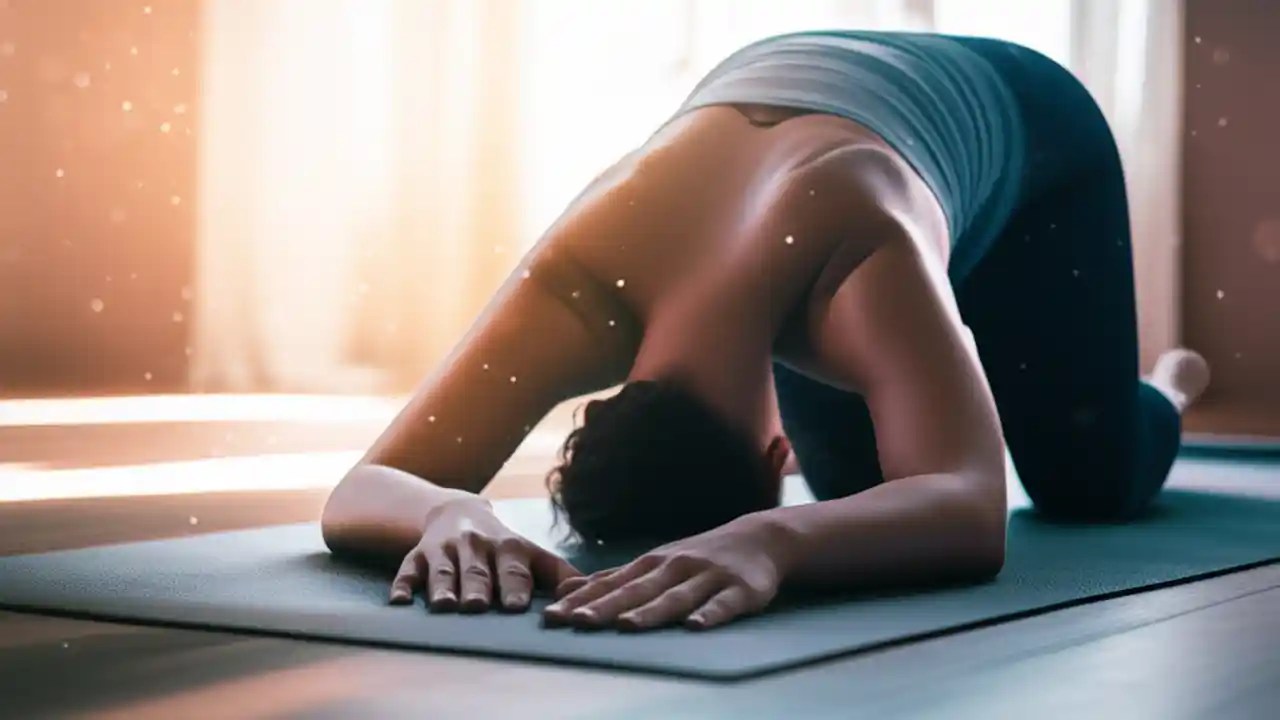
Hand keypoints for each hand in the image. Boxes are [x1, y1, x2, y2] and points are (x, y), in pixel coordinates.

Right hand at [391, 496, 581, 612]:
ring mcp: (444, 550)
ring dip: (443, 587)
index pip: (513, 568)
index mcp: (507, 547)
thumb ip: (559, 573)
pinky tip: (400, 600)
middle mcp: (475, 546)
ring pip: (443, 570)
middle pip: (476, 571)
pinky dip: (403, 585)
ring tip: (444, 605)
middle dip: (476, 587)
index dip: (515, 585)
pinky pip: (407, 569)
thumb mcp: (532, 553)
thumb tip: (589, 590)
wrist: (458, 511)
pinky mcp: (417, 555)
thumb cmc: (503, 546)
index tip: (517, 605)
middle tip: (476, 606)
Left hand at [543, 515, 788, 631]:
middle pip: (637, 590)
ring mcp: (708, 576)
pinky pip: (723, 605)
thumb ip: (613, 579)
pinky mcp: (740, 590)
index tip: (553, 616)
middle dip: (606, 606)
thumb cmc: (697, 557)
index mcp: (651, 564)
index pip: (611, 584)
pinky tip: (695, 627)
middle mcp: (675, 567)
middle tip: (578, 622)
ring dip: (651, 611)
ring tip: (627, 625)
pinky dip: (709, 614)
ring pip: (676, 597)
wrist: (757, 538)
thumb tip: (565, 592)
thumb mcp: (653, 563)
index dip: (582, 601)